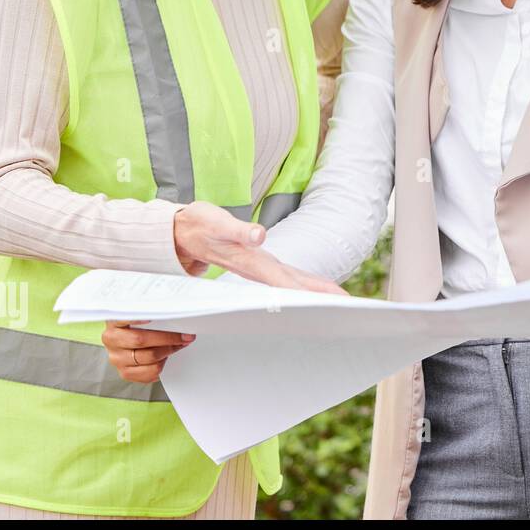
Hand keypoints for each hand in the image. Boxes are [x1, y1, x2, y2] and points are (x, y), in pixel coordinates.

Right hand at [103, 320, 193, 383]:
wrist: (126, 343)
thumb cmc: (137, 327)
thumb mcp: (139, 315)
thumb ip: (150, 313)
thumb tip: (173, 314)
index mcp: (114, 323)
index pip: (123, 319)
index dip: (136, 319)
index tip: (151, 318)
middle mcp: (112, 341)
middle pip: (140, 340)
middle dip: (167, 338)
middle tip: (185, 336)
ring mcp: (117, 359)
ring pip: (148, 358)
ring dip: (168, 352)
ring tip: (178, 346)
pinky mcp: (125, 373)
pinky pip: (149, 373)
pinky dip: (162, 365)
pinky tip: (165, 357)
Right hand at [173, 201, 347, 294]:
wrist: (182, 232)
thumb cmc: (201, 226)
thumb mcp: (218, 224)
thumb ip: (239, 230)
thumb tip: (260, 235)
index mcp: (252, 262)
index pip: (286, 281)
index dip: (309, 292)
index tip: (330, 302)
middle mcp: (258, 267)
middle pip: (295, 285)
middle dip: (320, 296)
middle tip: (347, 306)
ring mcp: (258, 266)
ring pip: (291, 281)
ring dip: (313, 291)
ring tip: (336, 300)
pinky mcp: (257, 260)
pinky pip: (283, 276)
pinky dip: (300, 283)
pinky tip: (311, 290)